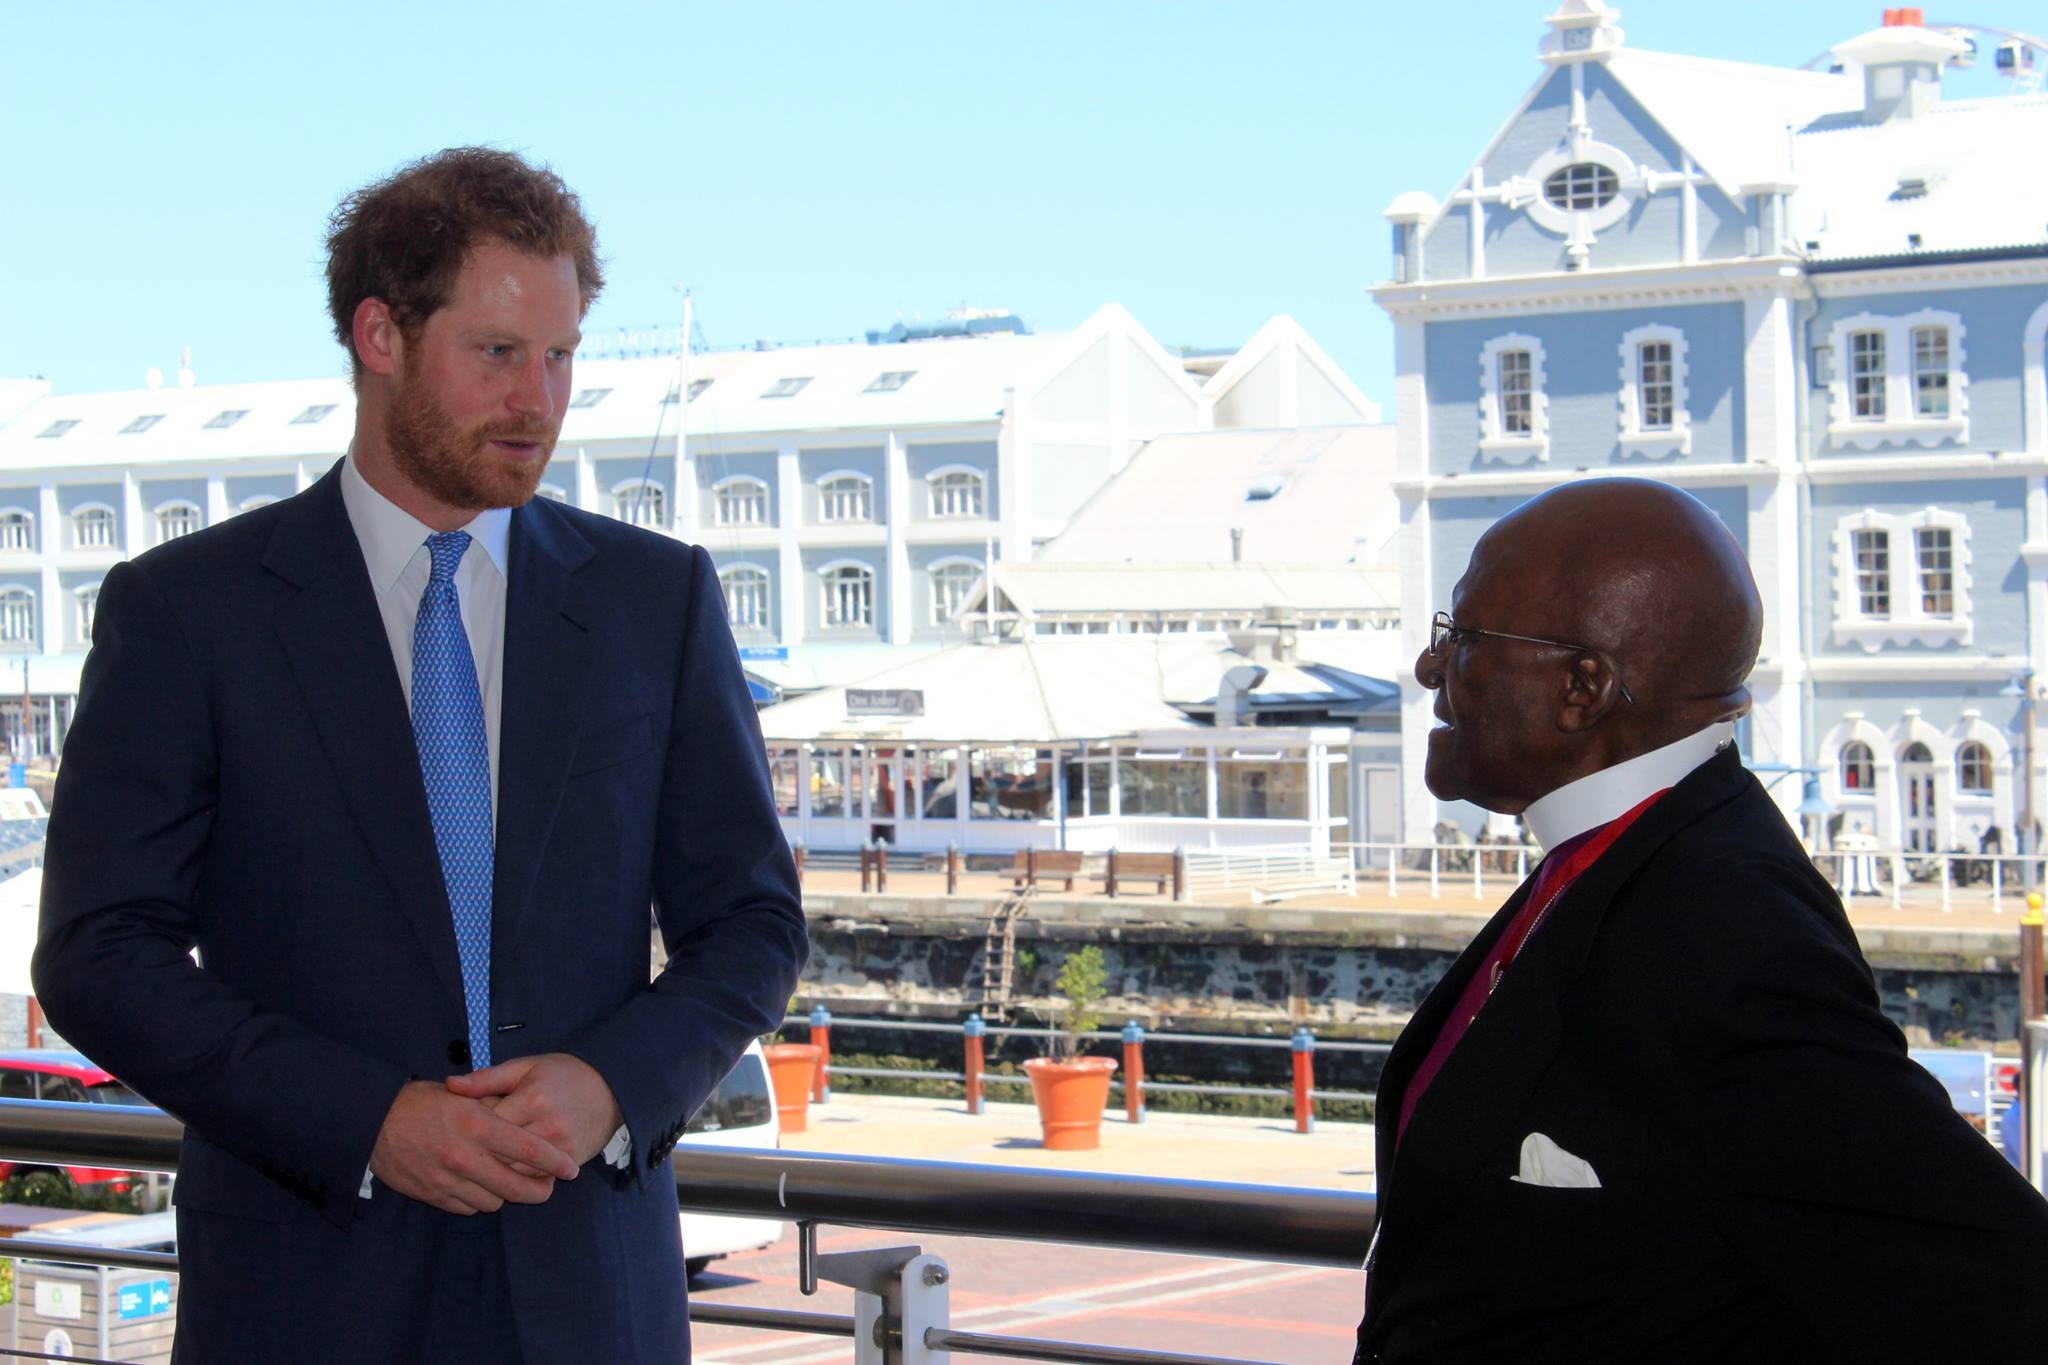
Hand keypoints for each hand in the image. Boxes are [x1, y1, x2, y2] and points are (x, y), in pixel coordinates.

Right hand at [369, 1081, 580, 1215]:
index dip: (555, 1162)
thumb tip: (526, 1118)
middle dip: (540, 1190)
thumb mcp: (461, 1094)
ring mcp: (448, 1180)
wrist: (371, 1123)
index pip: (529, 1149)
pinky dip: (478, 1199)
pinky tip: (478, 1185)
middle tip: (549, 1186)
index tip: (571, 1169)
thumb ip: (494, 1108)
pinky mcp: (433, 1195)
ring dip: (505, 1193)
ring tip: (509, 1181)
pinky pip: (468, 1208)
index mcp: (477, 1125)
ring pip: (495, 1201)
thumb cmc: (421, 1102)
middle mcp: (465, 1156)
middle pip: (517, 1186)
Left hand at [445, 1053, 624, 1167]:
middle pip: (497, 1154)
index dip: (469, 1128)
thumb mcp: (525, 1067)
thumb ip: (487, 1078)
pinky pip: (536, 1179)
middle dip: (479, 1153)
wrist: (611, 1088)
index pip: (486, 1125)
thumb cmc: (564, 1074)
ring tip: (485, 1161)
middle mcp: (546, 1127)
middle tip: (467, 1149)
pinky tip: (510, 1169)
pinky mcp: (570, 1162)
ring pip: (514, 1172)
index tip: (461, 1126)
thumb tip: (450, 1085)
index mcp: (531, 1099)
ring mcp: (560, 1148)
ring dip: (496, 1170)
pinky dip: (519, 1177)